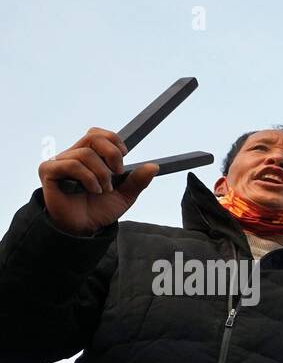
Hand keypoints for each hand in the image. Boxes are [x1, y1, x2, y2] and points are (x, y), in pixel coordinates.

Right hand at [39, 128, 158, 235]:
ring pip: (85, 154)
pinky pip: (72, 165)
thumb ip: (137, 181)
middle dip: (112, 154)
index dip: (113, 140)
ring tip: (103, 190)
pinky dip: (88, 178)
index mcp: (88, 156)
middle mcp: (72, 155)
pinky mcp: (48, 171)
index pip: (97, 134)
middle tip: (117, 173)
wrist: (84, 228)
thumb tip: (154, 166)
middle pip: (92, 137)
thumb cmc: (99, 209)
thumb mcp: (124, 195)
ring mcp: (59, 162)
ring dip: (101, 174)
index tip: (125, 155)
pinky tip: (92, 190)